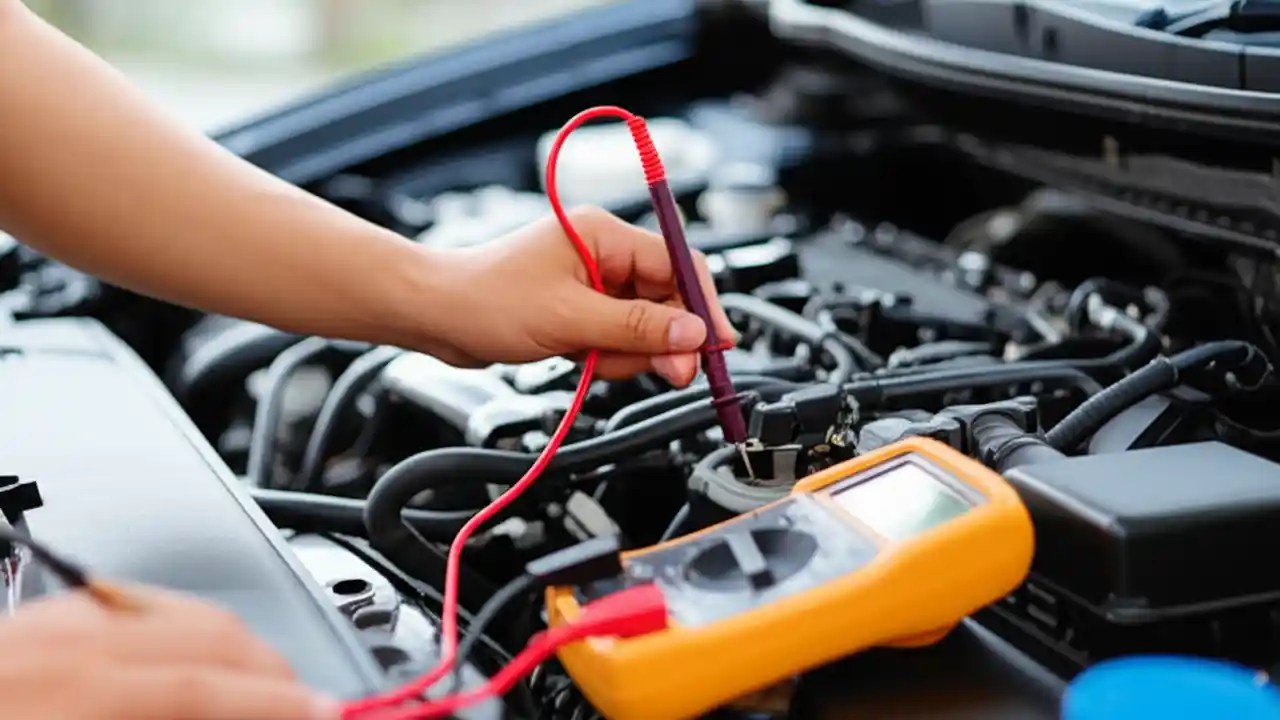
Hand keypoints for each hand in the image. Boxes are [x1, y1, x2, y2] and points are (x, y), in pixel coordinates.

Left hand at [0, 586, 336, 719]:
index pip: (205, 687)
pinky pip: (135, 607)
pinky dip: (185, 630)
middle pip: (208, 632)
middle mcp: (59, 640)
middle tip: (311, 705)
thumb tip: (244, 717)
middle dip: (274, 669)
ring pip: (179, 608)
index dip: (283, 705)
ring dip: (238, 646)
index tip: (332, 715)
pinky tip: (196, 658)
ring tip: (265, 684)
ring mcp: (46, 620)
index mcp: (68, 693)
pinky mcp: (36, 618)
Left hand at [417, 207, 736, 385]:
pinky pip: (617, 338)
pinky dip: (609, 356)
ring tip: (592, 358)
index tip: (719, 344)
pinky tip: (582, 359)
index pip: (678, 264)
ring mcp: (592, 284)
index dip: (703, 306)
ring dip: (630, 352)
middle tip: (669, 372)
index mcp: (603, 235)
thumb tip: (694, 332)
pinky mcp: (580, 311)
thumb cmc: (485, 298)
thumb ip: (637, 327)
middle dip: (665, 339)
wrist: (436, 316)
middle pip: (666, 300)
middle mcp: (603, 254)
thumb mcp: (570, 318)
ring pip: (643, 326)